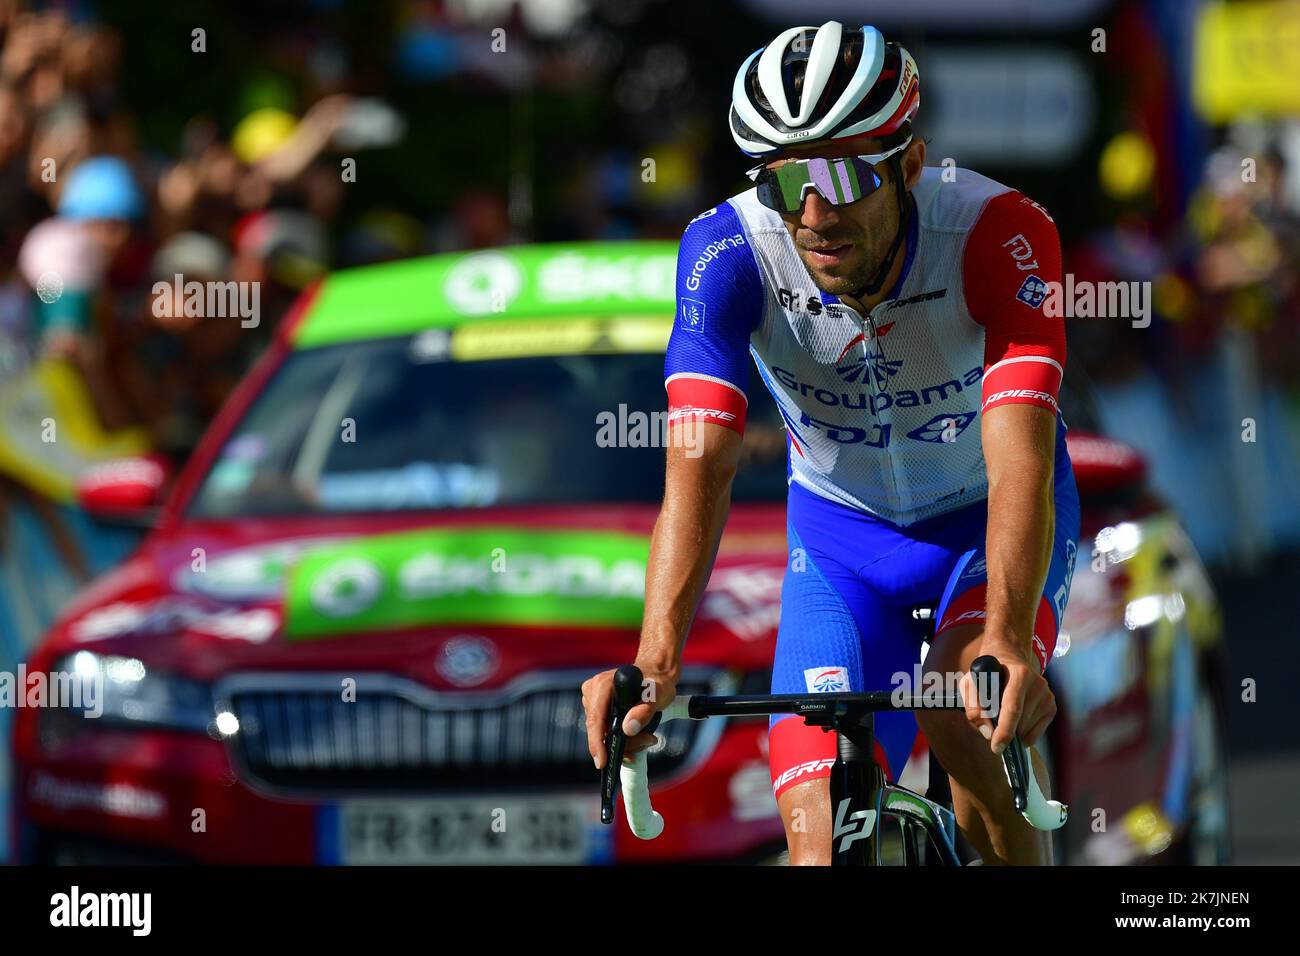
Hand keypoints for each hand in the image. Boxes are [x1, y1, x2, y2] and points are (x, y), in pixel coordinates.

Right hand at [582, 662, 677, 770]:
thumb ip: (644, 710)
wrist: (655, 677)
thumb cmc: (657, 683)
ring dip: (626, 742)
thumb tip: (628, 728)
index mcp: (603, 684)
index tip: (602, 762)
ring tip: (647, 737)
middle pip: (600, 730)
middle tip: (648, 741)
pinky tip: (637, 737)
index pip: (595, 718)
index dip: (597, 741)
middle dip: (623, 743)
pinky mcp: (596, 710)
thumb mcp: (658, 695)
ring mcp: (592, 701)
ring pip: (603, 734)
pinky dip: (622, 739)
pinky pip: (605, 732)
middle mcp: (593, 691)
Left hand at [961, 638, 1055, 753]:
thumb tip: (987, 733)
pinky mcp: (1051, 706)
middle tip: (991, 723)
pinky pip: (1036, 732)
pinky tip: (1015, 720)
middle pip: (1020, 722)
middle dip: (1003, 731)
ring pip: (1027, 729)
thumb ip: (973, 706)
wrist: (1008, 657)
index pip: (1013, 708)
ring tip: (1003, 713)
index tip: (996, 747)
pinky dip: (1023, 733)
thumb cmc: (986, 672)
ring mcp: (1047, 695)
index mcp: (1019, 674)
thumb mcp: (970, 683)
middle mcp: (1038, 684)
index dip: (1004, 730)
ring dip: (1012, 730)